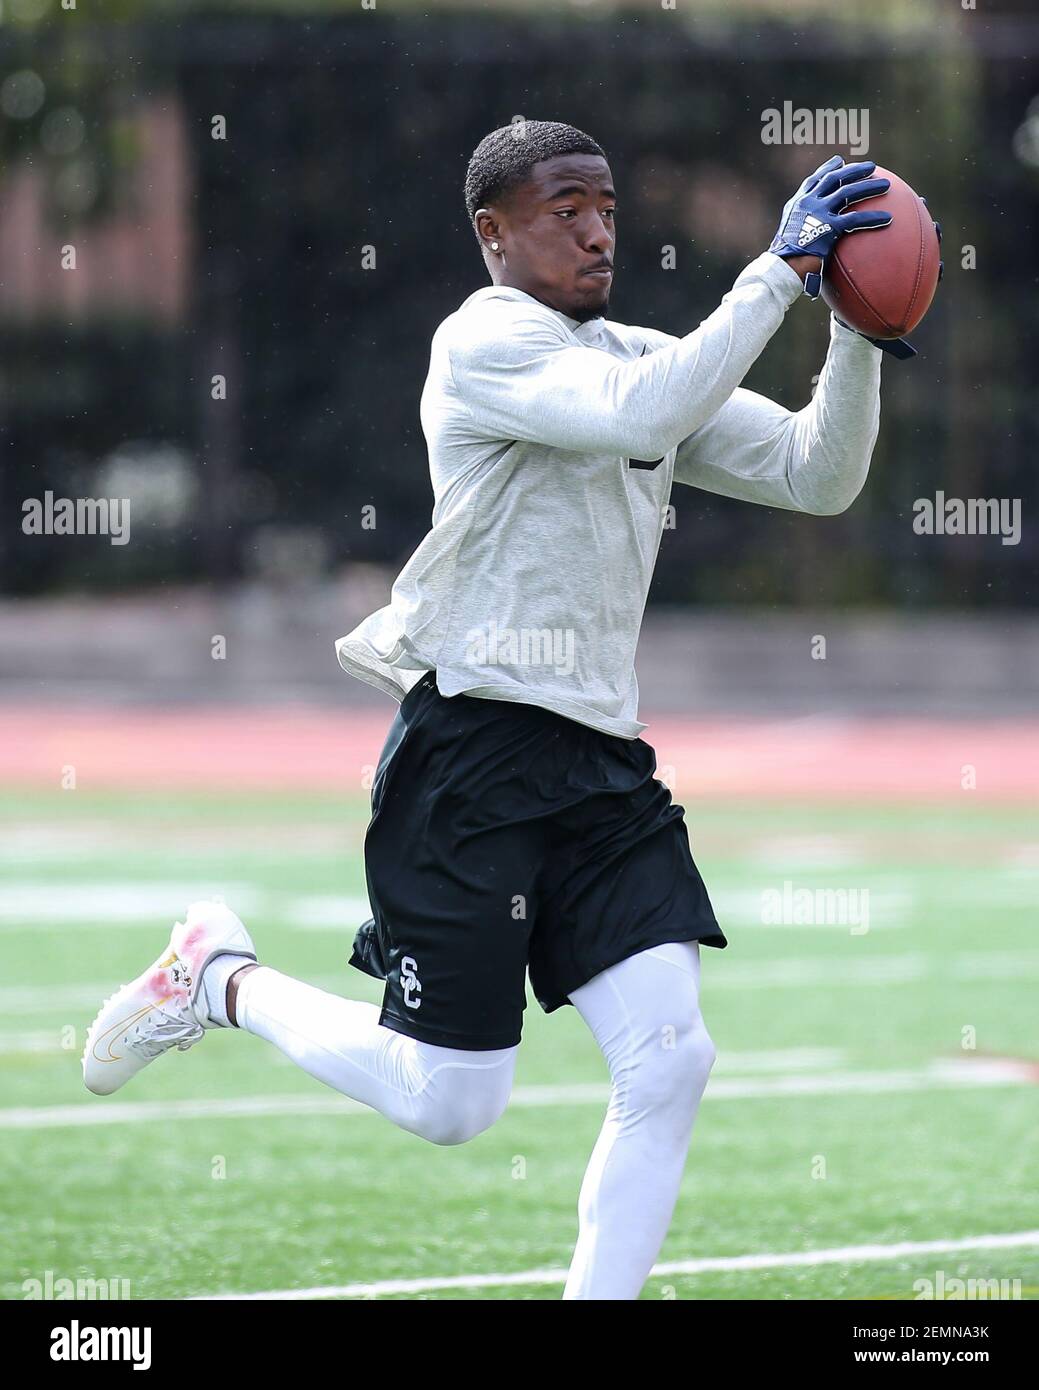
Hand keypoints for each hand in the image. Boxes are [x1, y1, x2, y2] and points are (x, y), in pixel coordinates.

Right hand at [770, 155, 891, 295]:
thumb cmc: (784, 260)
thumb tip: (811, 240)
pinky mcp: (828, 227)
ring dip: (869, 186)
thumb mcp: (788, 238)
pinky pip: (855, 220)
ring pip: (848, 192)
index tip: (839, 161)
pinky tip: (887, 218)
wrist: (781, 268)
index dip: (827, 168)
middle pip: (834, 178)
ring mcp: (818, 213)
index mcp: (797, 203)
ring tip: (886, 185)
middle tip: (871, 167)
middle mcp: (807, 202)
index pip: (814, 180)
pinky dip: (872, 218)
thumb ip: (801, 230)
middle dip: (854, 170)